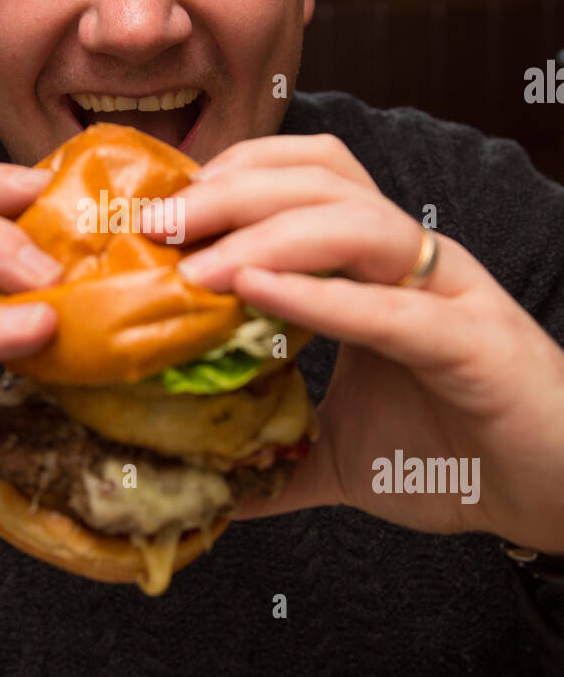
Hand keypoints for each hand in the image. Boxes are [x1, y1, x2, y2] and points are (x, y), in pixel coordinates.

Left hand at [147, 135, 563, 550]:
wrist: (556, 497)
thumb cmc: (458, 456)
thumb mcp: (338, 451)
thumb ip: (272, 454)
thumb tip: (200, 479)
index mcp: (378, 268)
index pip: (302, 181)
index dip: (227, 179)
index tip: (154, 212)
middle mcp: (412, 262)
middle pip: (318, 179)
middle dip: (229, 188)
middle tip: (152, 221)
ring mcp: (447, 294)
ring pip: (354, 222)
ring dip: (264, 233)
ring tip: (193, 265)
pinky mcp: (473, 342)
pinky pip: (392, 306)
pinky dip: (322, 294)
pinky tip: (258, 291)